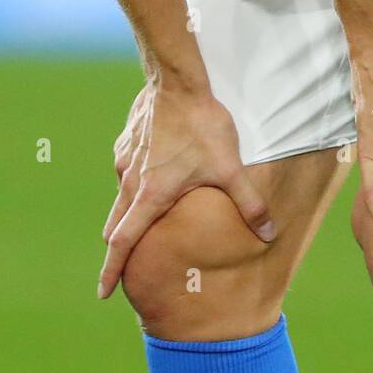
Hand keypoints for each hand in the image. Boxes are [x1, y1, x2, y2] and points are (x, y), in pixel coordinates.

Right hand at [98, 80, 275, 299]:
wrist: (178, 80)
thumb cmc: (202, 126)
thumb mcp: (229, 168)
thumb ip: (249, 204)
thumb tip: (270, 233)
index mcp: (150, 195)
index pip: (124, 242)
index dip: (112, 270)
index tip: (102, 292)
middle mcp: (131, 180)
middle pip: (116, 224)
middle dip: (116, 248)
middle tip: (118, 267)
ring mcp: (126, 158)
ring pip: (121, 194)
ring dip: (127, 210)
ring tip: (141, 218)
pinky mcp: (127, 140)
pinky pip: (126, 167)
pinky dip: (133, 179)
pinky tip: (150, 172)